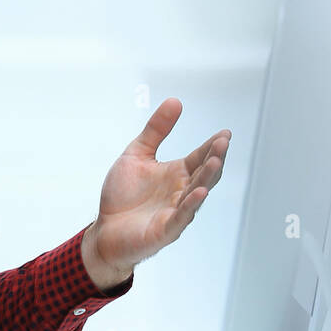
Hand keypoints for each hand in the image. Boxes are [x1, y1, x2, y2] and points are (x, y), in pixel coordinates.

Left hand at [83, 98, 229, 289]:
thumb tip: (175, 100)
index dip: (212, 146)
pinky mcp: (166, 229)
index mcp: (177, 173)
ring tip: (217, 161)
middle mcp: (181, 191)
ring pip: (196, 193)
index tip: (224, 133)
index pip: (200, 157)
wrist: (105, 229)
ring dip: (207, 178)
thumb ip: (155, 130)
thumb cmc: (123, 195)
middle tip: (223, 142)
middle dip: (214, 158)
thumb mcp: (137, 154)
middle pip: (204, 173)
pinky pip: (181, 216)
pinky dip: (191, 205)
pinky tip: (199, 192)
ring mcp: (176, 211)